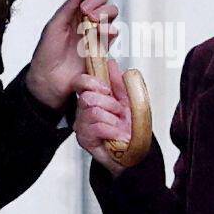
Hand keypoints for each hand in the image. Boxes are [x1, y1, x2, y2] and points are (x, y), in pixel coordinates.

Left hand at [26, 0, 119, 109]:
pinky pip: (113, 34)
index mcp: (73, 12)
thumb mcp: (53, 27)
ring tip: (93, 23)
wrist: (49, 81)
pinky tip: (102, 32)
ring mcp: (95, 34)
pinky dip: (111, 29)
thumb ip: (68, 7)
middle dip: (99, 1)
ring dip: (106, 14)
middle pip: (104, 1)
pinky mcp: (102, 48)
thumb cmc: (46, 54)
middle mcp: (86, 21)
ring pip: (111, 15)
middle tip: (86, 12)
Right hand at [72, 57, 132, 176]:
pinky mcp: (84, 139)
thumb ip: (119, 82)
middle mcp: (83, 110)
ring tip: (120, 125)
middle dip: (110, 104)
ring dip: (113, 119)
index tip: (107, 89)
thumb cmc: (129, 126)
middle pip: (87, 97)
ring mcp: (82, 124)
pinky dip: (113, 130)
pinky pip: (97, 128)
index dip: (91, 82)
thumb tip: (111, 63)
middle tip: (120, 112)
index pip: (80, 82)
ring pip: (93, 112)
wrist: (133, 150)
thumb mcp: (128, 99)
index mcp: (92, 97)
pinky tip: (119, 134)